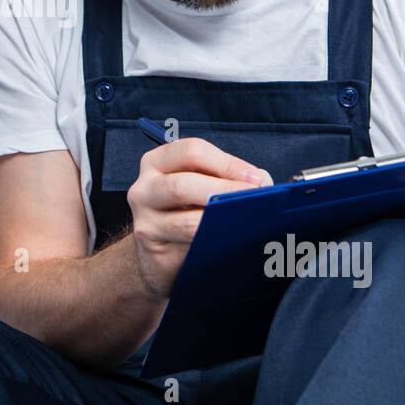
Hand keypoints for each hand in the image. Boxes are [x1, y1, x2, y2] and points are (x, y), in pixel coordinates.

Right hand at [126, 137, 271, 299]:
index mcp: (158, 161)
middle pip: (184, 184)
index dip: (227, 163)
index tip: (256, 178)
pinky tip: (231, 240)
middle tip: (255, 197)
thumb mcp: (203, 186)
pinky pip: (189, 246)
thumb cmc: (186, 211)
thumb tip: (260, 181)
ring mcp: (144, 219)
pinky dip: (214, 242)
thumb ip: (227, 178)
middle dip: (226, 190)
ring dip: (223, 221)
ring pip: (188, 221)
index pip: (192, 152)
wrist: (162, 252)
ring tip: (247, 219)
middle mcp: (145, 187)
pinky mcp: (153, 248)